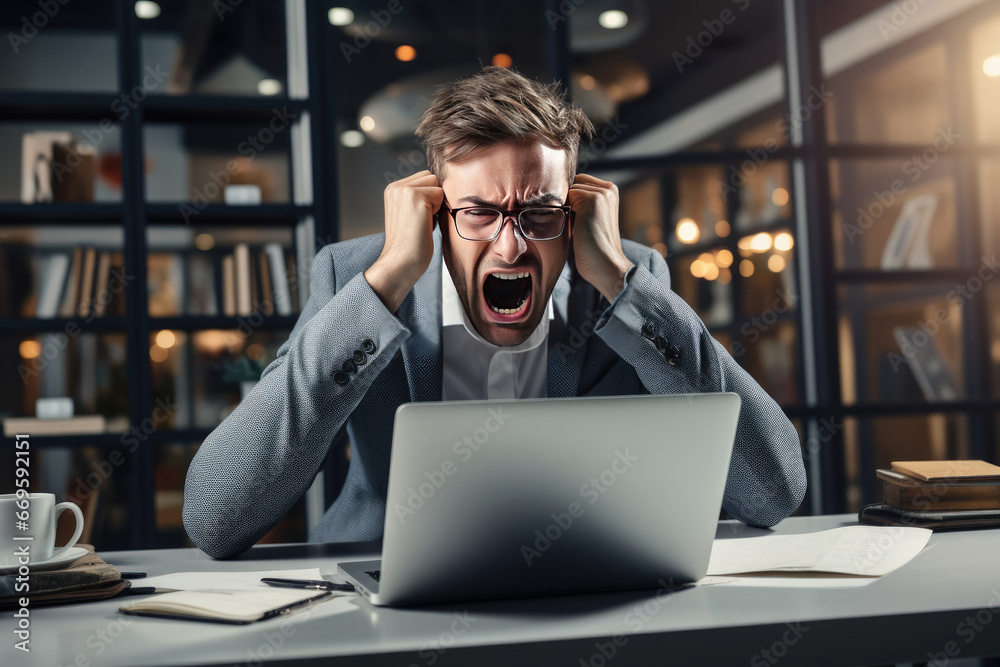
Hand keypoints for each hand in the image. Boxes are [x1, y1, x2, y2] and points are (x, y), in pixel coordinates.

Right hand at [364, 170, 443, 312]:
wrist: (400, 262)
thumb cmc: (410, 244)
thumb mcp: (410, 214)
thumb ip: (420, 198)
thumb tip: (440, 188)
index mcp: (393, 190)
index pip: (424, 178)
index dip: (429, 198)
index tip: (418, 219)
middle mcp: (395, 186)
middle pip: (431, 177)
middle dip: (433, 198)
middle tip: (421, 221)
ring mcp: (404, 189)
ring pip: (436, 184)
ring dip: (435, 204)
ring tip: (422, 222)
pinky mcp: (414, 196)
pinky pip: (440, 194)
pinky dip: (437, 211)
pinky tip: (424, 224)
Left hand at [566, 174, 633, 301]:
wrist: (605, 265)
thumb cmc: (593, 249)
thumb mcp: (588, 220)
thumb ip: (580, 205)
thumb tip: (557, 197)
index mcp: (611, 192)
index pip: (579, 183)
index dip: (568, 198)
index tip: (565, 215)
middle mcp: (609, 188)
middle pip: (572, 183)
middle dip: (564, 198)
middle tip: (562, 220)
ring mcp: (601, 192)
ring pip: (568, 189)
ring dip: (561, 204)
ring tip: (565, 224)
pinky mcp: (593, 199)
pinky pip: (566, 195)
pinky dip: (560, 209)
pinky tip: (564, 224)